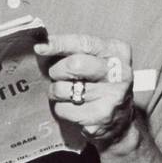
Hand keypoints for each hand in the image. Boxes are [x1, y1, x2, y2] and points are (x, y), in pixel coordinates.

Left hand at [35, 34, 136, 151]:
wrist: (120, 119)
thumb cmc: (100, 81)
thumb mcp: (96, 59)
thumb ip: (74, 49)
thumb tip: (42, 46)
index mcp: (118, 51)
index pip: (84, 43)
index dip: (59, 43)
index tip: (40, 47)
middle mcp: (121, 73)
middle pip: (74, 65)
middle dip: (57, 70)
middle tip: (57, 75)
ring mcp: (113, 96)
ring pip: (63, 89)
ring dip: (56, 91)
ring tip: (67, 93)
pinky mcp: (101, 117)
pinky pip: (63, 109)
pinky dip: (61, 108)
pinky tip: (74, 108)